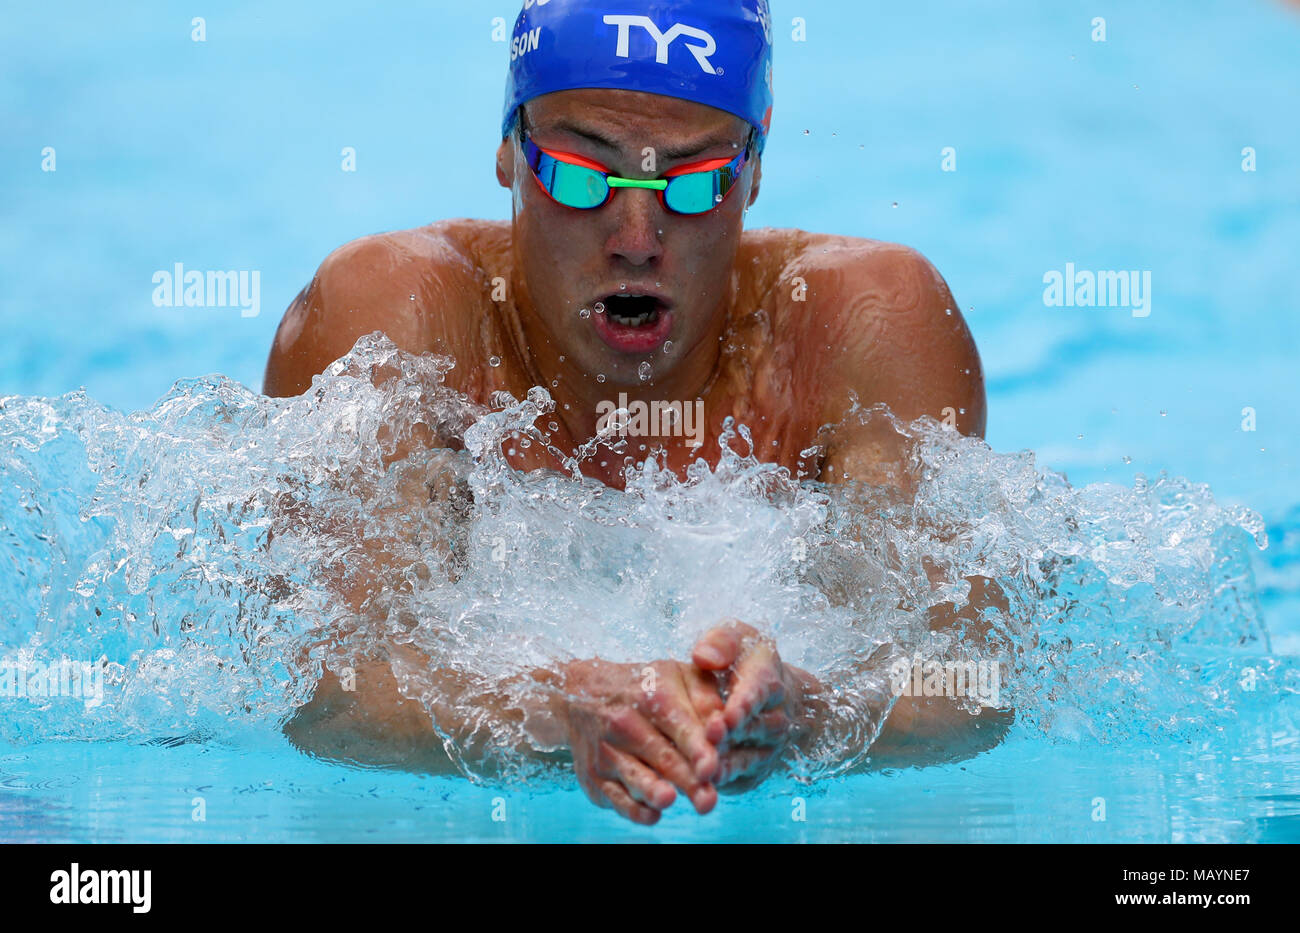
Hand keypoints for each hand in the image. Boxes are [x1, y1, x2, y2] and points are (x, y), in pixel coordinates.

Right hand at [559, 658, 724, 824]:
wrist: (581, 693)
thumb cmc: (645, 687)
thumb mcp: (678, 676)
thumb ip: (707, 698)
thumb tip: (727, 726)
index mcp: (653, 696)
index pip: (680, 727)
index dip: (697, 749)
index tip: (711, 767)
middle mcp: (625, 722)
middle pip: (662, 757)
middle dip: (687, 781)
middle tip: (708, 801)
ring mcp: (606, 751)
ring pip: (635, 778)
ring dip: (653, 792)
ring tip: (670, 799)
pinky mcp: (594, 777)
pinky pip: (617, 799)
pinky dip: (635, 809)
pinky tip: (654, 812)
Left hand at [691, 620, 817, 789]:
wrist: (775, 697)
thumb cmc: (744, 661)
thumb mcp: (738, 638)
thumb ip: (720, 642)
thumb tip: (702, 657)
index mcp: (767, 680)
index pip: (757, 692)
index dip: (743, 705)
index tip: (726, 716)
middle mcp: (775, 717)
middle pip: (754, 729)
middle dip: (732, 737)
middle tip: (711, 740)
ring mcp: (768, 747)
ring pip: (748, 759)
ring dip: (728, 767)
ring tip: (705, 773)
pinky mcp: (756, 771)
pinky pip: (741, 779)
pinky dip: (724, 783)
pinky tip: (703, 787)